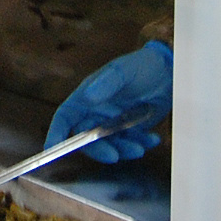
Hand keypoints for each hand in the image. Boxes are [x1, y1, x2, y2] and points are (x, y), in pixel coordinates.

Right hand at [46, 40, 171, 163]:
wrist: (169, 73)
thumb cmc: (142, 65)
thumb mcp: (123, 71)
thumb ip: (107, 83)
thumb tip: (88, 96)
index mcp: (87, 98)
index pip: (65, 117)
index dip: (56, 133)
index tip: (52, 149)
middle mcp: (96, 113)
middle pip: (87, 139)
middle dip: (100, 149)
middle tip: (115, 155)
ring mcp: (112, 124)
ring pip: (110, 146)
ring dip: (123, 149)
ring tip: (141, 146)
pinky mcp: (130, 130)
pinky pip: (129, 144)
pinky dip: (140, 145)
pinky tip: (152, 139)